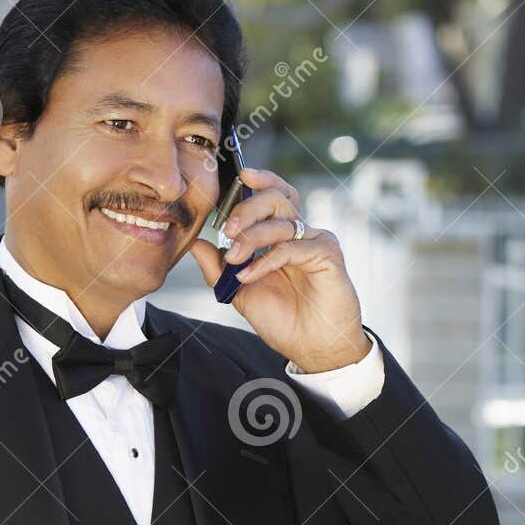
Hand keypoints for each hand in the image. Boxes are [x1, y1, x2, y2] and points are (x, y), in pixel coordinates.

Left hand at [190, 166, 371, 372]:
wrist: (313, 348)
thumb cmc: (284, 320)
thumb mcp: (240, 293)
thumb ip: (219, 268)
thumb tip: (196, 243)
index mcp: (283, 236)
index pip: (273, 196)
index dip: (259, 182)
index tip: (239, 176)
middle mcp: (302, 233)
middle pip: (277, 199)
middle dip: (247, 209)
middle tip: (228, 229)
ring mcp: (317, 241)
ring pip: (282, 221)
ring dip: (252, 237)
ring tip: (234, 260)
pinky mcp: (328, 255)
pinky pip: (291, 247)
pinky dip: (265, 260)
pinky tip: (249, 275)